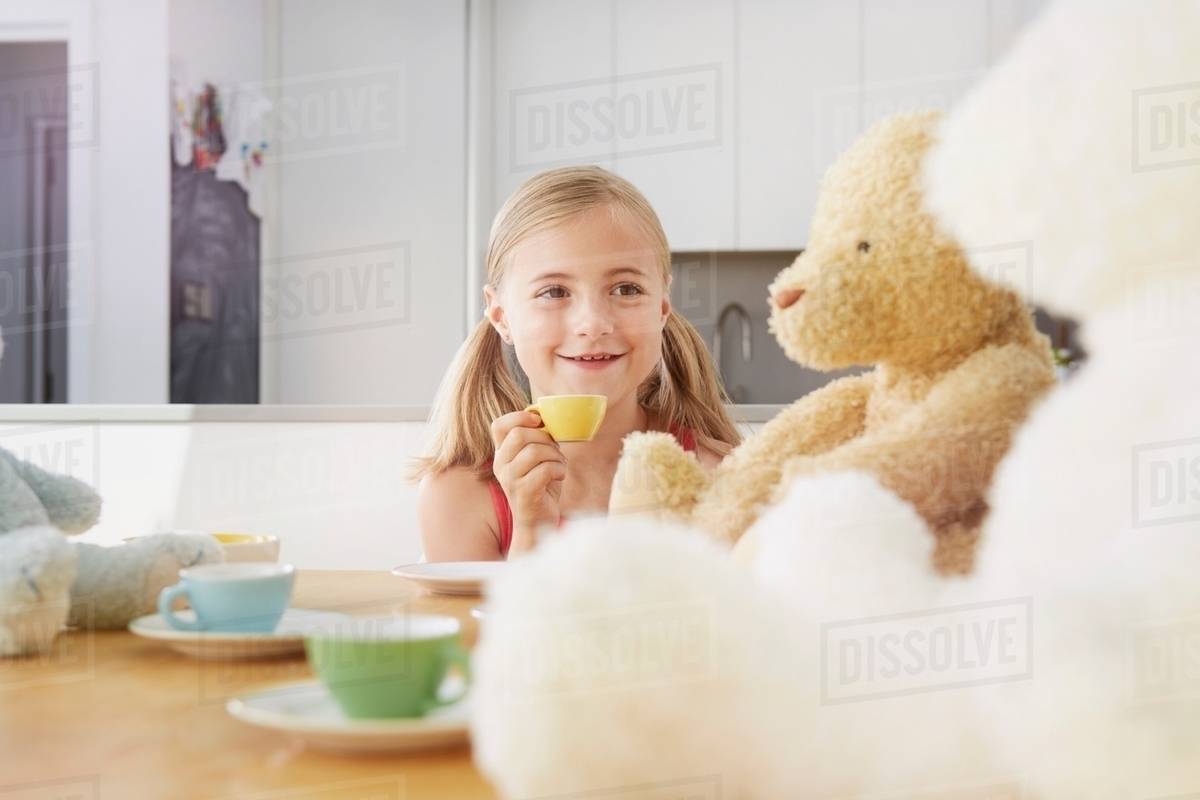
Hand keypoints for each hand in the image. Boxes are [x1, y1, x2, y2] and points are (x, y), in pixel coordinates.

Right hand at [489, 410, 565, 554]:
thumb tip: (544, 416)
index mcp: (502, 454)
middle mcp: (501, 465)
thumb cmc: (540, 487)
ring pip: (535, 451)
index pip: (499, 425)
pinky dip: (559, 470)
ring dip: (556, 456)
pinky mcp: (524, 492)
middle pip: (520, 434)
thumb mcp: (535, 460)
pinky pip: (546, 469)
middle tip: (555, 451)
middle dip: (545, 438)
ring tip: (559, 466)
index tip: (539, 422)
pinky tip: (560, 476)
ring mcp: (510, 480)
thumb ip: (535, 440)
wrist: (538, 523)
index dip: (519, 417)